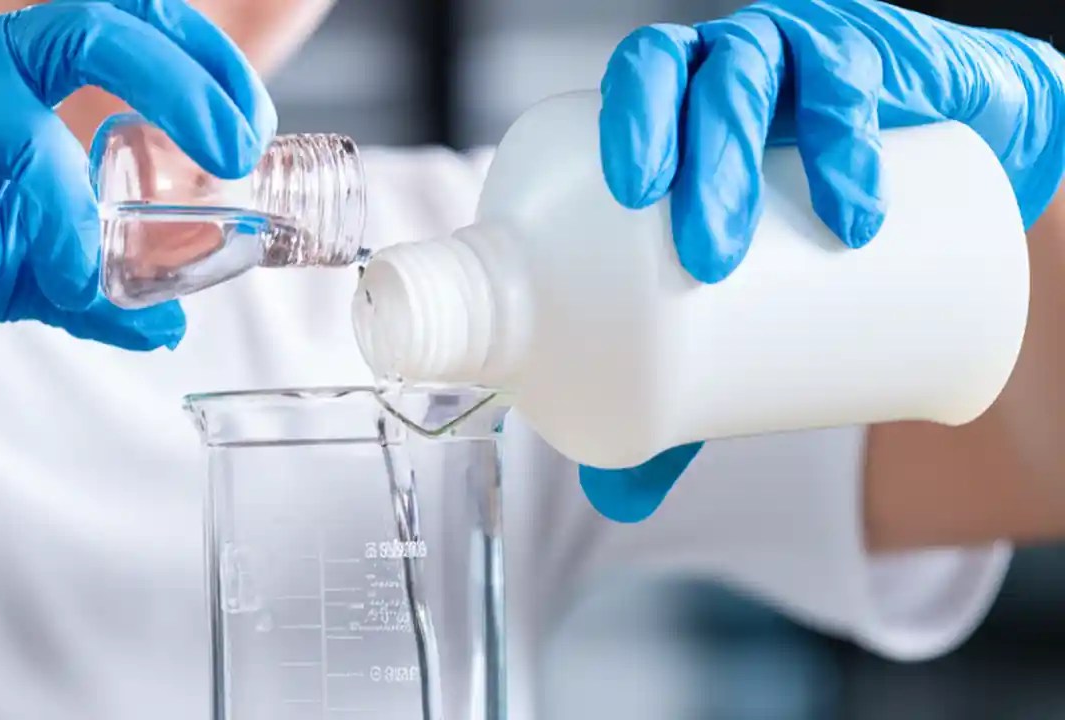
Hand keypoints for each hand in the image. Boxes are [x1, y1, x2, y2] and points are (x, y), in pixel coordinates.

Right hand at [0, 0, 275, 348]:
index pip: (136, 21)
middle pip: (95, 27)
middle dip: (177, 86)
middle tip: (226, 155)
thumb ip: (101, 285)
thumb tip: (169, 324)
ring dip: (67, 214)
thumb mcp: (31, 260)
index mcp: (33, 66)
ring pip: (19, 126)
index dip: (205, 62)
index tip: (249, 130)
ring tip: (76, 273)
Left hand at [581, 0, 1064, 521]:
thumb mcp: (743, 317)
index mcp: (665, 116)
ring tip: (748, 248)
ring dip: (744, 149)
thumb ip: (679, 395)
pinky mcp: (875, 58)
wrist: (942, 196)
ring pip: (750, 66)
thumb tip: (611, 500)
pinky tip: (855, 207)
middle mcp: (716, 71)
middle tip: (700, 257)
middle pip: (673, 76)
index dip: (609, 132)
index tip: (618, 206)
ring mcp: (791, 57)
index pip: (617, 98)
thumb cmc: (806, 249)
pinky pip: (852, 70)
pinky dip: (848, 134)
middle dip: (682, 158)